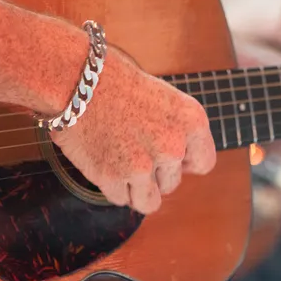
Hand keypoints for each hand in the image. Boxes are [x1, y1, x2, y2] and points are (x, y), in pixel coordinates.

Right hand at [51, 44, 216, 213]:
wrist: (76, 79)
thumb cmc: (116, 82)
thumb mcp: (162, 98)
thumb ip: (176, 130)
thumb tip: (180, 161)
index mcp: (191, 121)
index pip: (204, 163)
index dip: (184, 162)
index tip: (166, 155)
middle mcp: (172, 146)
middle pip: (172, 183)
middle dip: (154, 173)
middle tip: (131, 148)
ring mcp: (143, 165)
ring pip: (149, 201)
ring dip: (135, 188)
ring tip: (119, 162)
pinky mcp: (113, 178)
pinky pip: (120, 199)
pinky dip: (111, 186)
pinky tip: (103, 160)